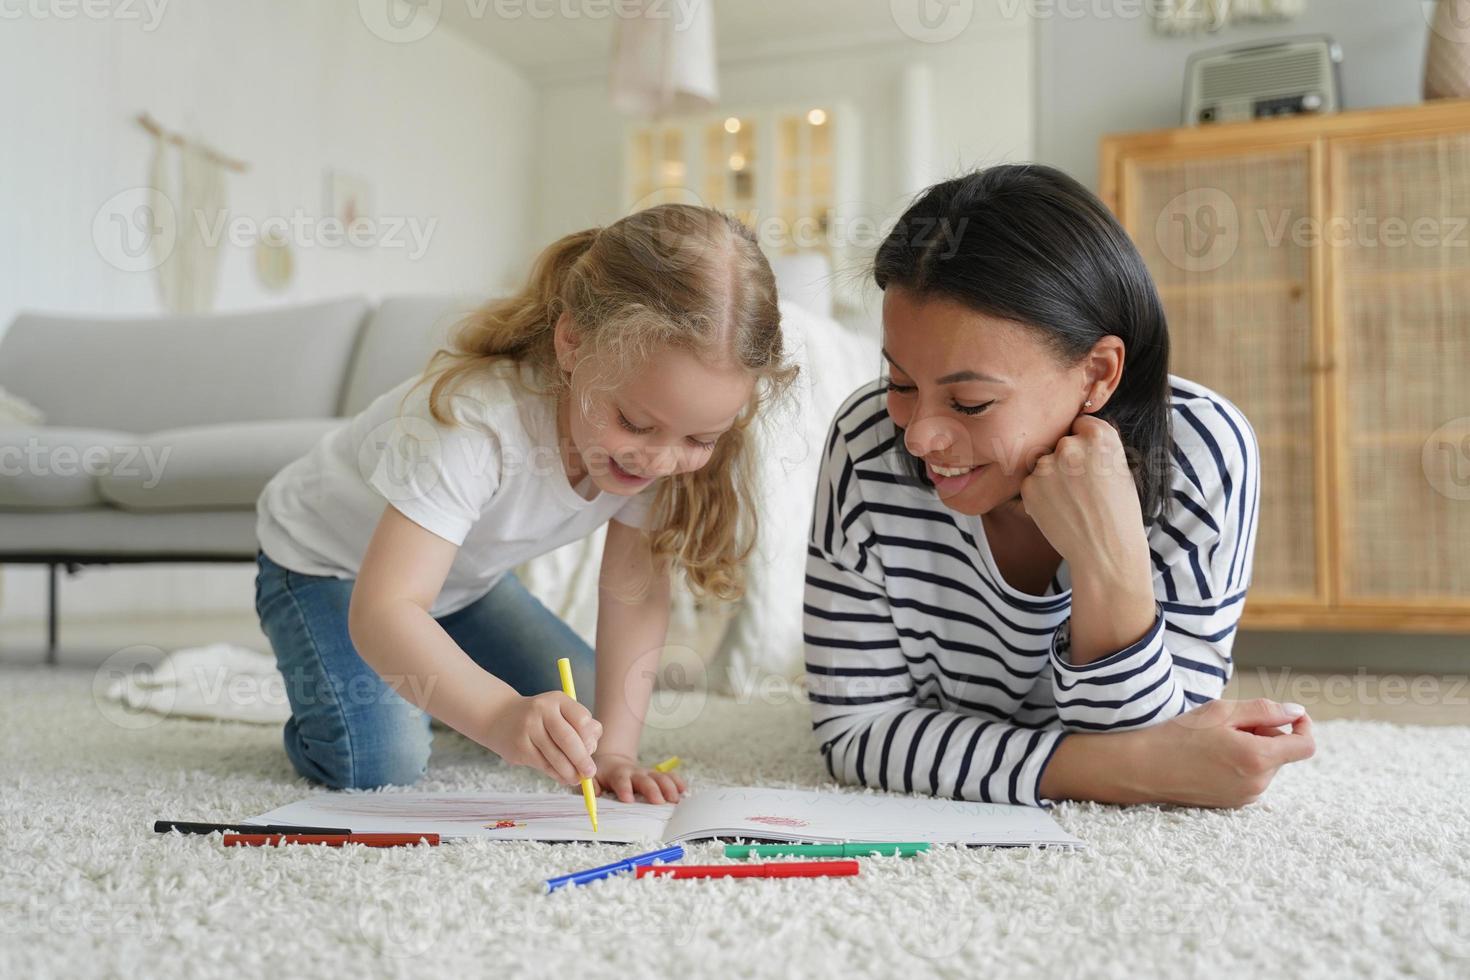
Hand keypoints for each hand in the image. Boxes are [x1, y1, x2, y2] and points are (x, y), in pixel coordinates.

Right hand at [479, 692, 602, 787]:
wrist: (501, 716)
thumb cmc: (542, 718)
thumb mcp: (561, 712)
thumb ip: (582, 726)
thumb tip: (591, 750)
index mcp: (558, 699)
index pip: (582, 719)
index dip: (589, 738)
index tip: (591, 749)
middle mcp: (542, 711)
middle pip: (568, 739)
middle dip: (582, 760)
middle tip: (590, 772)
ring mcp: (528, 728)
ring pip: (555, 756)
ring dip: (569, 772)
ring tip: (577, 779)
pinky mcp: (520, 747)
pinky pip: (543, 765)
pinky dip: (556, 774)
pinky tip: (563, 778)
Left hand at [591, 751, 686, 803]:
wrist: (612, 761)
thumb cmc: (601, 775)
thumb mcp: (591, 779)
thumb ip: (591, 787)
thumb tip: (594, 795)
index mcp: (617, 774)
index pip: (621, 780)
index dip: (625, 788)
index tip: (628, 800)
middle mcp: (634, 773)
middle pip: (644, 780)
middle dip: (652, 790)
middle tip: (659, 802)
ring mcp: (647, 774)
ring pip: (660, 777)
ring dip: (668, 787)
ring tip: (675, 799)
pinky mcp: (656, 776)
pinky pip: (669, 776)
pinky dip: (677, 782)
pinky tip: (683, 790)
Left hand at [1019, 415, 1144, 568]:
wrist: (1106, 552)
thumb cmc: (1119, 512)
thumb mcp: (1120, 468)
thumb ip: (1097, 446)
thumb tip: (1076, 429)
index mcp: (1099, 436)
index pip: (1080, 424)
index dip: (1084, 443)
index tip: (1089, 462)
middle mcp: (1070, 445)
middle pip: (1060, 443)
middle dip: (1066, 460)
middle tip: (1081, 488)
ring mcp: (1046, 465)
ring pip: (1044, 463)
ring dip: (1052, 477)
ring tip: (1072, 502)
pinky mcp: (1029, 486)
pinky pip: (1032, 483)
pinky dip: (1040, 495)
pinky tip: (1059, 511)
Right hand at [1137, 698, 1315, 807]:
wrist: (1144, 768)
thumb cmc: (1178, 736)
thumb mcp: (1221, 712)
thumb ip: (1264, 710)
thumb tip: (1296, 711)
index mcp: (1258, 758)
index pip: (1305, 745)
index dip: (1303, 726)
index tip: (1289, 714)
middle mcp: (1258, 783)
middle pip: (1281, 752)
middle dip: (1265, 733)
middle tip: (1228, 724)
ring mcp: (1246, 797)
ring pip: (1265, 765)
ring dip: (1252, 749)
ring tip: (1215, 742)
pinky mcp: (1233, 803)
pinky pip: (1251, 778)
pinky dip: (1241, 764)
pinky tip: (1211, 758)